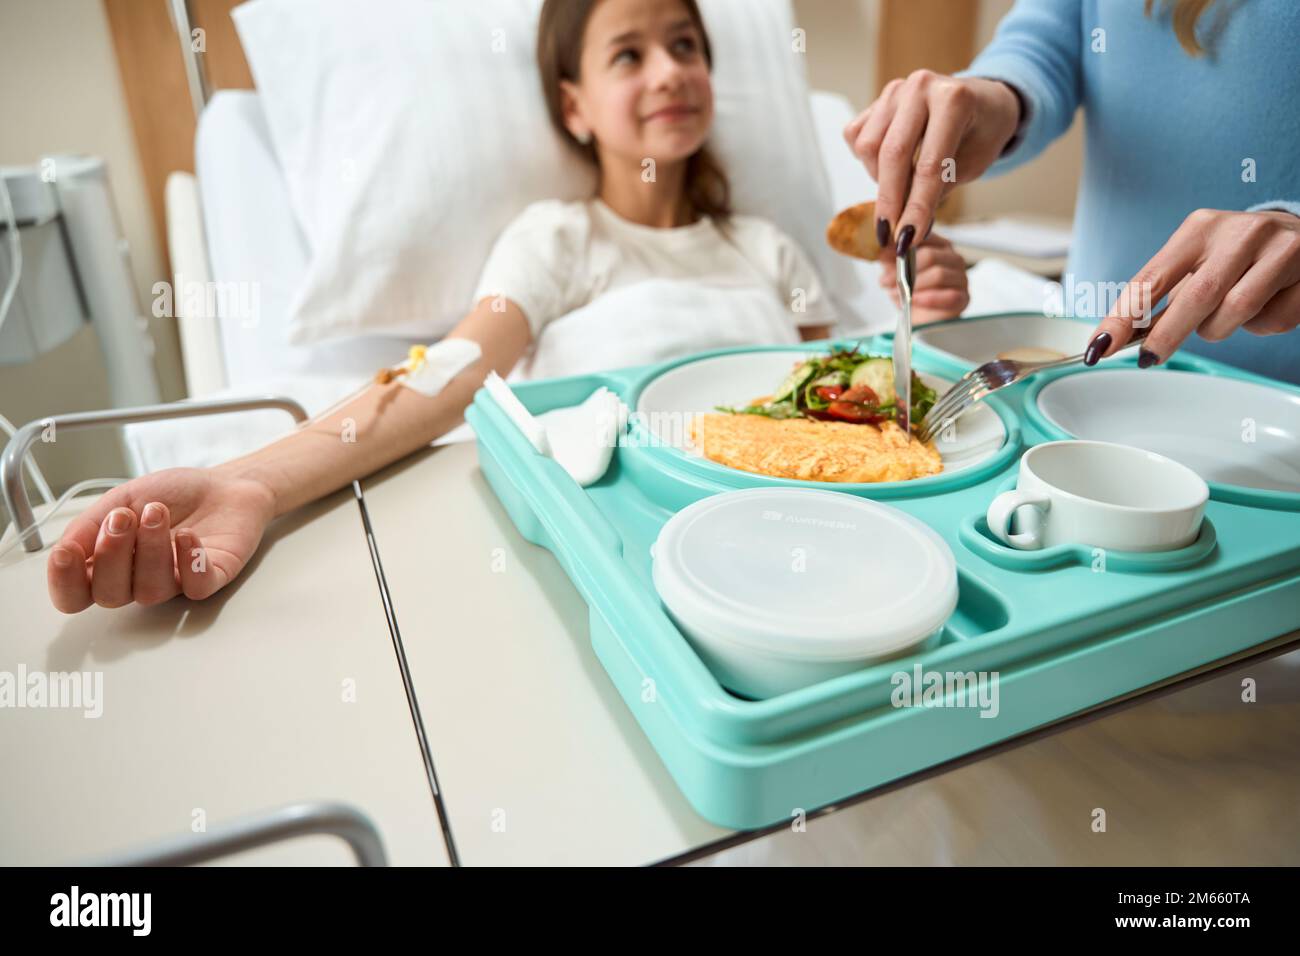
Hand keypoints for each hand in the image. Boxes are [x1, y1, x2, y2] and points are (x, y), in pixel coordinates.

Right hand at [46, 466, 277, 613]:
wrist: (223, 483)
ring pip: (150, 592)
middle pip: (110, 596)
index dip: (64, 583)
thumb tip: (65, 547)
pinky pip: (196, 588)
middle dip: (111, 555)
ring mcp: (175, 582)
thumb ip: (90, 523)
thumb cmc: (172, 495)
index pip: (75, 595)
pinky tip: (187, 535)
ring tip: (158, 512)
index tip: (66, 553)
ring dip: (150, 550)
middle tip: (123, 517)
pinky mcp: (212, 577)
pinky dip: (189, 562)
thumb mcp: (121, 498)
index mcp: (110, 564)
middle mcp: (138, 580)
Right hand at [843, 71, 1021, 257]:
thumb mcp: (973, 165)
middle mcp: (920, 87)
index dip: (916, 206)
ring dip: (879, 179)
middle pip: (892, 154)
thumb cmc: (983, 131)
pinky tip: (888, 167)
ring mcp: (895, 91)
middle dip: (890, 201)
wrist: (983, 102)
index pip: (929, 164)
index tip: (908, 237)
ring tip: (901, 188)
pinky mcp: (877, 100)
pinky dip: (868, 161)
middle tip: (890, 232)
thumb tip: (909, 228)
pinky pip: (857, 137)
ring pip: (868, 147)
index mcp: (953, 99)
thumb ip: (939, 192)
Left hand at [878, 231, 970, 324]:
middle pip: (931, 255)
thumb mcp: (894, 271)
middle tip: (886, 281)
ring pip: (939, 274)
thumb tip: (882, 241)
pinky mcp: (963, 298)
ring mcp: (961, 278)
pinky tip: (915, 300)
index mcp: (938, 246)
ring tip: (897, 294)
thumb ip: (889, 255)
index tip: (886, 256)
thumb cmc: (909, 292)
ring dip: (913, 286)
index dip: (903, 246)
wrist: (919, 320)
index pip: (925, 236)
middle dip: (905, 270)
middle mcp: (953, 259)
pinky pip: (950, 295)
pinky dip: (929, 298)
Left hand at [1084, 209, 1299, 366]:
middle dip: (1167, 336)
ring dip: (1221, 328)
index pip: (1150, 280)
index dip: (1121, 318)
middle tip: (1150, 358)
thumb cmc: (1238, 256)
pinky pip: (1273, 320)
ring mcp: (1276, 247)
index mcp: (1198, 229)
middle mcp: (1237, 232)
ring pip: (1234, 312)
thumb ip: (1166, 295)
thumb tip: (1121, 338)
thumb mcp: (1199, 262)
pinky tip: (1267, 305)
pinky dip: (1262, 326)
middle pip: (1193, 297)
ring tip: (1226, 315)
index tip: (1098, 348)